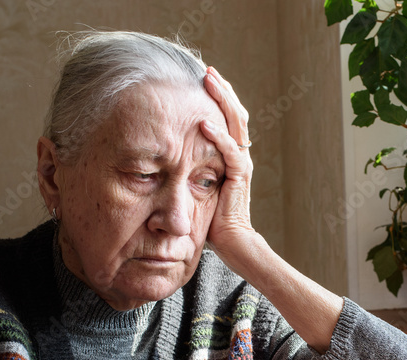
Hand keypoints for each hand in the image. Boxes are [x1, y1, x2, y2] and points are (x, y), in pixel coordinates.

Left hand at [200, 67, 256, 258]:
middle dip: (222, 90)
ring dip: (222, 102)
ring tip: (210, 83)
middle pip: (235, 114)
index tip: (202, 79)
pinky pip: (231, 152)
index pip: (228, 119)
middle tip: (207, 70)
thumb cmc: (214, 219)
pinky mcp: (239, 177)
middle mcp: (240, 156)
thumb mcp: (198, 186)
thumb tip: (164, 158)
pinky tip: (204, 124)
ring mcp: (242, 165)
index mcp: (231, 155)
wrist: (233, 242)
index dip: (218, 98)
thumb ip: (189, 169)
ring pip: (236, 125)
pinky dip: (218, 136)